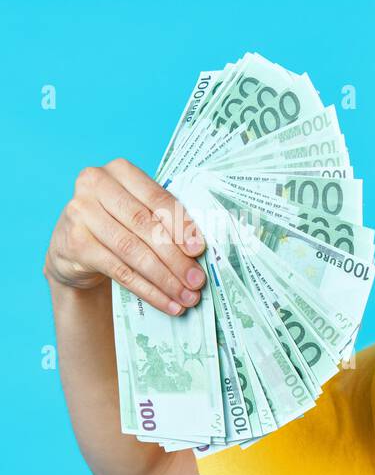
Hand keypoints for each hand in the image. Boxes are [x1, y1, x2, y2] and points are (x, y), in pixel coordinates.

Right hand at [44, 157, 206, 315]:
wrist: (74, 246)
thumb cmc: (120, 223)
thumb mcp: (140, 212)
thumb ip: (166, 220)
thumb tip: (200, 248)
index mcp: (120, 170)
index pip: (157, 198)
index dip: (181, 225)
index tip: (200, 249)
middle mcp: (95, 185)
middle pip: (146, 226)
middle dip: (176, 258)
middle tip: (198, 281)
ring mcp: (80, 213)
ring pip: (132, 251)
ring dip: (165, 279)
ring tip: (187, 297)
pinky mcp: (74, 243)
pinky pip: (119, 271)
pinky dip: (147, 290)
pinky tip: (167, 304)